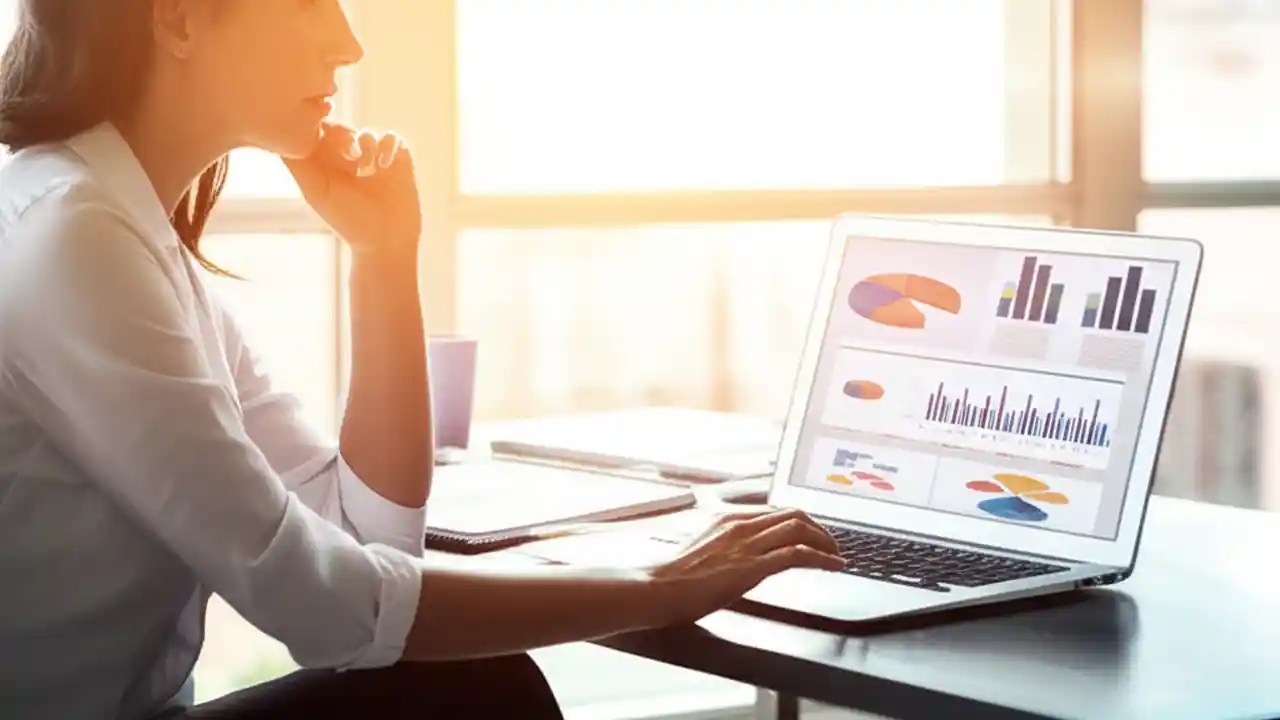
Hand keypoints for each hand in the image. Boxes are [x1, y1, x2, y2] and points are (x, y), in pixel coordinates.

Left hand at [282, 122, 421, 259]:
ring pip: (367, 132)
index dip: (318, 127)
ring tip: (366, 170)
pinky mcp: (398, 159)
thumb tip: (278, 136)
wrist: (385, 241)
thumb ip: (298, 165)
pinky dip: (387, 146)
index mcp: (327, 164)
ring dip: (365, 144)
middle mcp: (350, 158)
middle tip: (347, 153)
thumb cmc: (347, 221)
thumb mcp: (315, 192)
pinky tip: (383, 166)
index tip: (321, 137)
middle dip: (342, 134)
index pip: (317, 132)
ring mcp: (375, 158)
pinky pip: (392, 138)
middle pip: (342, 127)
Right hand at [647, 509, 843, 624]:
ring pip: (800, 528)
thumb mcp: (703, 554)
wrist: (660, 589)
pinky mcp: (753, 565)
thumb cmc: (674, 580)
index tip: (812, 533)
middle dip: (819, 528)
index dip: (800, 522)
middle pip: (793, 514)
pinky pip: (798, 553)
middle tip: (832, 544)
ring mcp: (747, 543)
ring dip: (825, 541)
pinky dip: (822, 558)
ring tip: (837, 555)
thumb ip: (724, 550)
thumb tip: (737, 561)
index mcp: (727, 520)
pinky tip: (834, 565)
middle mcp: (740, 525)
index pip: (775, 512)